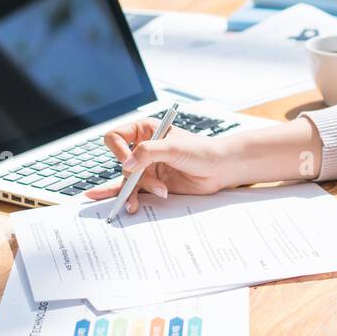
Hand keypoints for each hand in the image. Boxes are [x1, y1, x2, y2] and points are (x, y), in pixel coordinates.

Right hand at [83, 118, 231, 212]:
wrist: (220, 170)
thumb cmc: (201, 151)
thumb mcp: (173, 147)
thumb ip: (148, 152)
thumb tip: (127, 164)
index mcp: (145, 130)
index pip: (116, 137)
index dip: (117, 150)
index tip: (128, 163)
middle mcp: (144, 149)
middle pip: (122, 163)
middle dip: (134, 177)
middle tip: (148, 184)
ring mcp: (148, 167)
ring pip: (129, 180)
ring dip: (136, 192)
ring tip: (143, 201)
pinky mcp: (153, 183)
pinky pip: (136, 191)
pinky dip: (132, 198)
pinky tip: (126, 205)